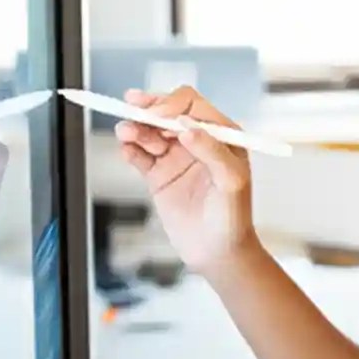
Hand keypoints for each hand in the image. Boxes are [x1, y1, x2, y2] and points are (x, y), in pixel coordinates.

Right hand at [114, 86, 255, 274]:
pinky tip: (126, 149)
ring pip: (150, 132)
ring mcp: (176, 158)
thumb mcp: (231, 181)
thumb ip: (212, 151)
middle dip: (149, 109)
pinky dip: (130, 149)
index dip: (173, 105)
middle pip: (166, 113)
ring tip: (125, 132)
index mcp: (220, 136)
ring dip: (136, 128)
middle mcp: (197, 141)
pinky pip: (140, 156)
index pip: (192, 106)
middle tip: (132, 108)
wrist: (217, 252)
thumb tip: (187, 127)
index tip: (159, 117)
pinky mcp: (159, 176)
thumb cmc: (233, 217)